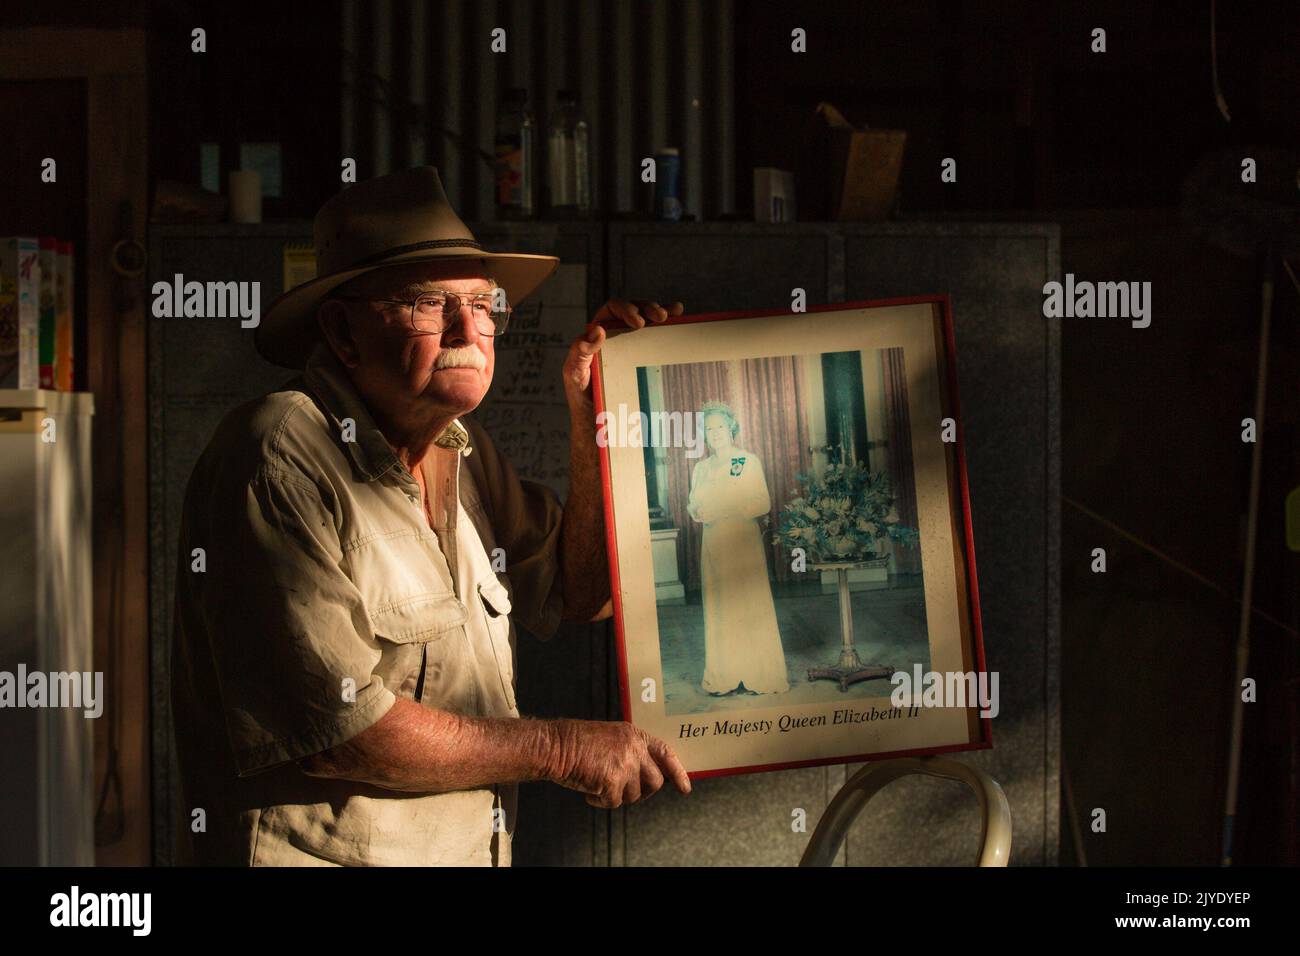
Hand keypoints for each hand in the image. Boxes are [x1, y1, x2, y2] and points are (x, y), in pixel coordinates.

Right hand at [547, 718, 690, 808]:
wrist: (556, 746)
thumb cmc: (577, 743)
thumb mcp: (611, 738)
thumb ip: (631, 752)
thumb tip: (644, 776)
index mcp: (634, 735)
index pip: (665, 753)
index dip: (678, 771)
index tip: (685, 787)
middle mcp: (634, 748)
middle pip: (654, 782)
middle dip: (642, 793)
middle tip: (622, 791)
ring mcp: (625, 764)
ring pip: (634, 795)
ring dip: (616, 795)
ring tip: (598, 783)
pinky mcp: (613, 780)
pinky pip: (613, 802)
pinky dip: (600, 801)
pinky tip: (589, 789)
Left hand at [562, 298, 683, 401]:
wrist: (599, 419)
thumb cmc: (583, 396)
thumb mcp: (574, 373)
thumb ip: (580, 351)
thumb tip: (598, 330)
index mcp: (598, 334)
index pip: (613, 309)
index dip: (626, 308)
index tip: (638, 321)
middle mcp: (617, 334)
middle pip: (635, 309)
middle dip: (648, 308)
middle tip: (659, 316)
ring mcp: (633, 345)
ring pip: (648, 319)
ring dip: (661, 311)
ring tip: (671, 314)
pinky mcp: (646, 356)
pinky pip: (658, 336)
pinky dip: (670, 323)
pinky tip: (680, 315)